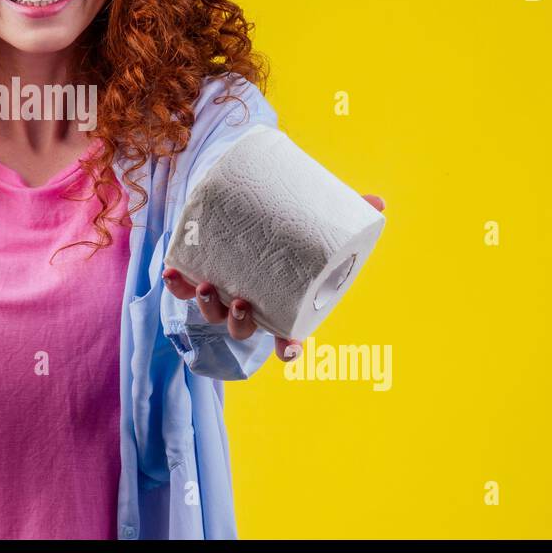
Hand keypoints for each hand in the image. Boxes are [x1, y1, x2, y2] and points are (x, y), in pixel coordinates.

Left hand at [162, 193, 386, 360]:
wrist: (240, 204)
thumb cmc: (284, 224)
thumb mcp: (313, 220)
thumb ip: (342, 212)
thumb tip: (378, 202)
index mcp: (280, 303)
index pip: (286, 338)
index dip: (287, 348)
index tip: (289, 350)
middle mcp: (250, 304)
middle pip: (242, 329)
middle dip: (240, 322)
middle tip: (242, 302)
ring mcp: (222, 292)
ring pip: (213, 313)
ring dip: (209, 306)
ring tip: (208, 285)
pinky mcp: (197, 273)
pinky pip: (183, 289)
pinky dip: (177, 285)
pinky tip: (172, 273)